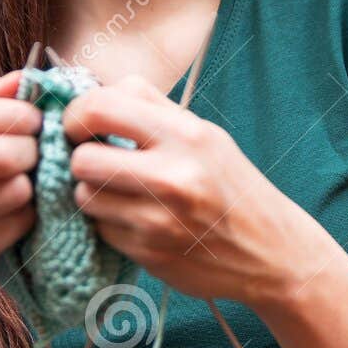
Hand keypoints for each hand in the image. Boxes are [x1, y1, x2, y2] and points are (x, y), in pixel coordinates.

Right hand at [0, 70, 41, 305]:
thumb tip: (24, 77)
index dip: (13, 112)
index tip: (33, 116)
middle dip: (30, 147)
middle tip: (32, 149)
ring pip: (15, 189)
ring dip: (31, 181)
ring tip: (20, 179)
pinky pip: (19, 222)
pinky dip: (27, 213)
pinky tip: (12, 211)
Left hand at [64, 72, 307, 308]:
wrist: (271, 252)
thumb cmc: (232, 187)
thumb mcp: (204, 134)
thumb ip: (150, 108)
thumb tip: (89, 94)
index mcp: (186, 134)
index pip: (100, 107)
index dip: (76, 114)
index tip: (81, 125)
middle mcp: (173, 176)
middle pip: (82, 159)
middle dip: (81, 160)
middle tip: (98, 162)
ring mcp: (159, 219)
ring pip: (84, 196)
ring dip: (94, 194)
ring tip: (123, 194)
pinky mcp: (149, 253)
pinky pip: (101, 230)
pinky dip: (111, 225)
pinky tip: (140, 222)